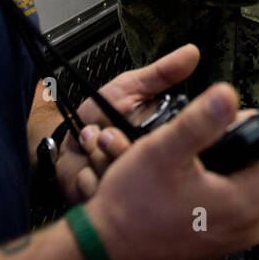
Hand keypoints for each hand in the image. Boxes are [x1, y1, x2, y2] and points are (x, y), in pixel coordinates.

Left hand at [55, 44, 200, 203]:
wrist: (66, 139)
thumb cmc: (99, 115)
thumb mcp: (130, 89)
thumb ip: (161, 74)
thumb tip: (192, 52)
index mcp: (163, 144)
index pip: (173, 147)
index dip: (156, 141)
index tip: (138, 131)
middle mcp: (151, 172)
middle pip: (147, 169)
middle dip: (119, 147)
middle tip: (107, 134)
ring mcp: (128, 193)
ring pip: (122, 182)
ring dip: (100, 158)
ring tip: (93, 145)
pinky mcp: (107, 206)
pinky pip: (101, 194)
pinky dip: (88, 178)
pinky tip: (85, 167)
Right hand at [84, 83, 258, 259]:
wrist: (106, 247)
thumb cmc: (131, 208)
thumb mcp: (163, 151)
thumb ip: (199, 121)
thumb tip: (228, 95)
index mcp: (245, 201)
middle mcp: (250, 222)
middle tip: (241, 111)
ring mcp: (239, 231)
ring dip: (258, 149)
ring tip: (226, 129)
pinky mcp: (226, 232)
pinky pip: (252, 193)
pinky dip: (245, 168)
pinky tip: (217, 156)